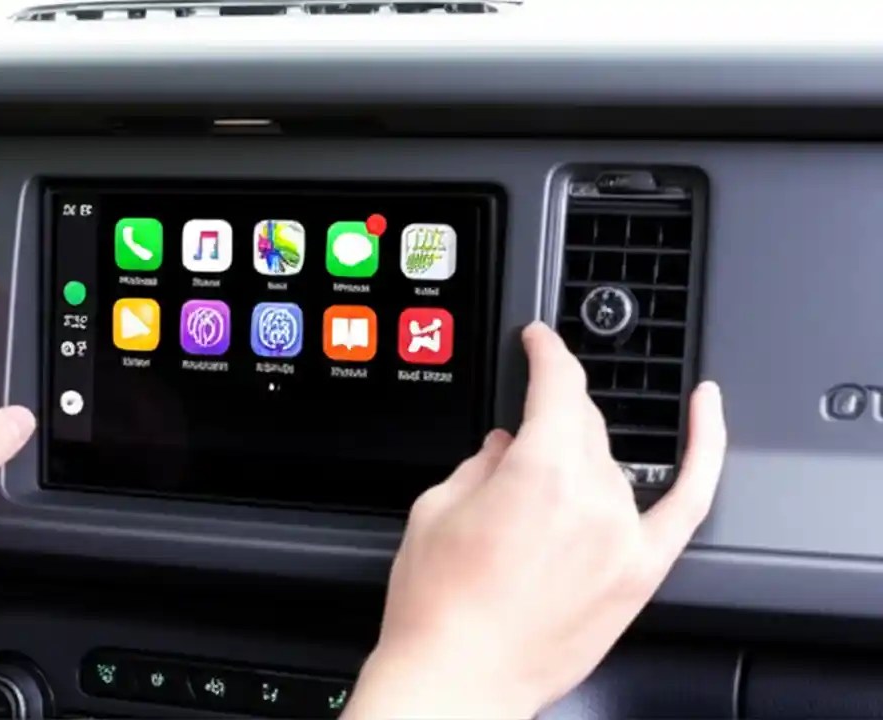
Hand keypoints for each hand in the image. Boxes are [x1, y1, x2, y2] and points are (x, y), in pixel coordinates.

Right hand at [344, 323, 726, 718]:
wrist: (458, 680)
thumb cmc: (439, 607)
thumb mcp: (435, 509)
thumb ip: (479, 463)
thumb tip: (501, 447)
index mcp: (539, 471)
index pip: (558, 385)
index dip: (546, 351)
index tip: (538, 341)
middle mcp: (593, 498)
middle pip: (584, 424)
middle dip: (551, 413)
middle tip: (518, 429)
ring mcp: (624, 537)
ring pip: (612, 462)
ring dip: (579, 455)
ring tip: (540, 482)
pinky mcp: (639, 572)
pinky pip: (689, 499)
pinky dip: (705, 450)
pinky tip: (707, 412)